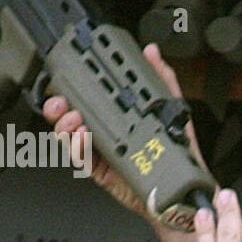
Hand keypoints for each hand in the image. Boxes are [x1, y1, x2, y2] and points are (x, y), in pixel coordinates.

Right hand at [43, 44, 210, 226]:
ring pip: (71, 138)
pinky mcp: (102, 172)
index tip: (66, 73)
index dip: (72, 86)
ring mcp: (102, 153)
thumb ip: (163, 79)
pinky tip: (83, 138)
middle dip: (58, 107)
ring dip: (65, 127)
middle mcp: (105, 134)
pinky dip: (78, 148)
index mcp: (118, 117)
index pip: (88, 98)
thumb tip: (152, 53)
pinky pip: (83, 160)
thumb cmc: (178, 150)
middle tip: (60, 100)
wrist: (182, 188)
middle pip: (70, 117)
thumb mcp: (172, 108)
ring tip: (73, 119)